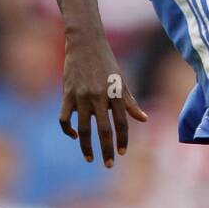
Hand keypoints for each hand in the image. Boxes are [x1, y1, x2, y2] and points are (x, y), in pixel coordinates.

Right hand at [59, 30, 147, 165]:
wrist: (85, 43)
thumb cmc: (106, 62)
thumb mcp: (121, 80)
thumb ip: (130, 102)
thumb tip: (143, 119)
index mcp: (115, 93)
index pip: (121, 123)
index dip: (122, 139)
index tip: (122, 152)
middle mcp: (99, 96)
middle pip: (103, 130)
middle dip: (106, 149)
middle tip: (109, 164)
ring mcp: (81, 96)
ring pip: (83, 128)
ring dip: (86, 146)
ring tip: (90, 158)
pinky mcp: (67, 94)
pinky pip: (65, 119)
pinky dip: (68, 130)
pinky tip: (74, 136)